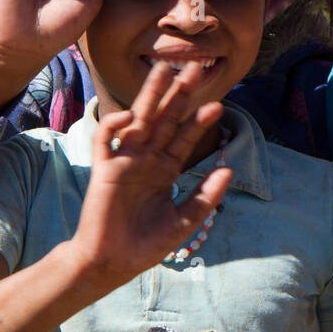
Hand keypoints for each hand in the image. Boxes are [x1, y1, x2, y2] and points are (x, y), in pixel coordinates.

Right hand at [69, 61, 231, 287]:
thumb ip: (206, 195)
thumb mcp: (185, 220)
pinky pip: (106, 139)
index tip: (217, 104)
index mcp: (165, 169)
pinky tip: (130, 114)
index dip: (199, 120)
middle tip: (195, 67)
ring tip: (164, 70)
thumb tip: (229, 169)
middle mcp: (146, 159)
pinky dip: (115, 124)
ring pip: (139, 119)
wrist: (112, 264)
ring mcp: (125, 161)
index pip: (185, 137)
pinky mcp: (104, 169)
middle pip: (165, 119)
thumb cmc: (146, 245)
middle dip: (179, 94)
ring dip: (150, 95)